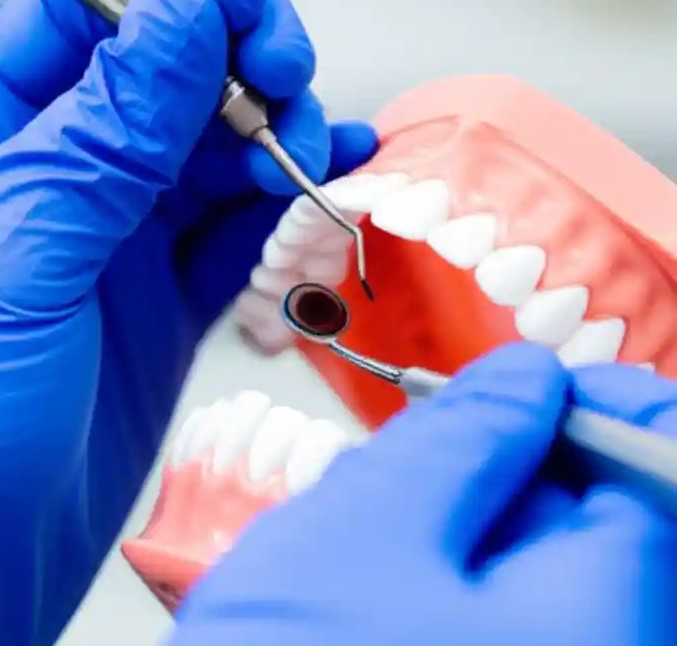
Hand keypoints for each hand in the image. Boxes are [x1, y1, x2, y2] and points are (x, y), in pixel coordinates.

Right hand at [170, 343, 676, 645]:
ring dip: (443, 545)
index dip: (590, 407)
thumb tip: (528, 379)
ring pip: (519, 585)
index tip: (525, 378)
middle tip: (399, 474)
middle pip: (587, 533)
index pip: (650, 477)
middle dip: (494, 482)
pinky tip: (355, 604)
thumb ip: (462, 439)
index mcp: (603, 623)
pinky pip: (481, 632)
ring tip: (351, 555)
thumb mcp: (367, 531)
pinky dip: (426, 598)